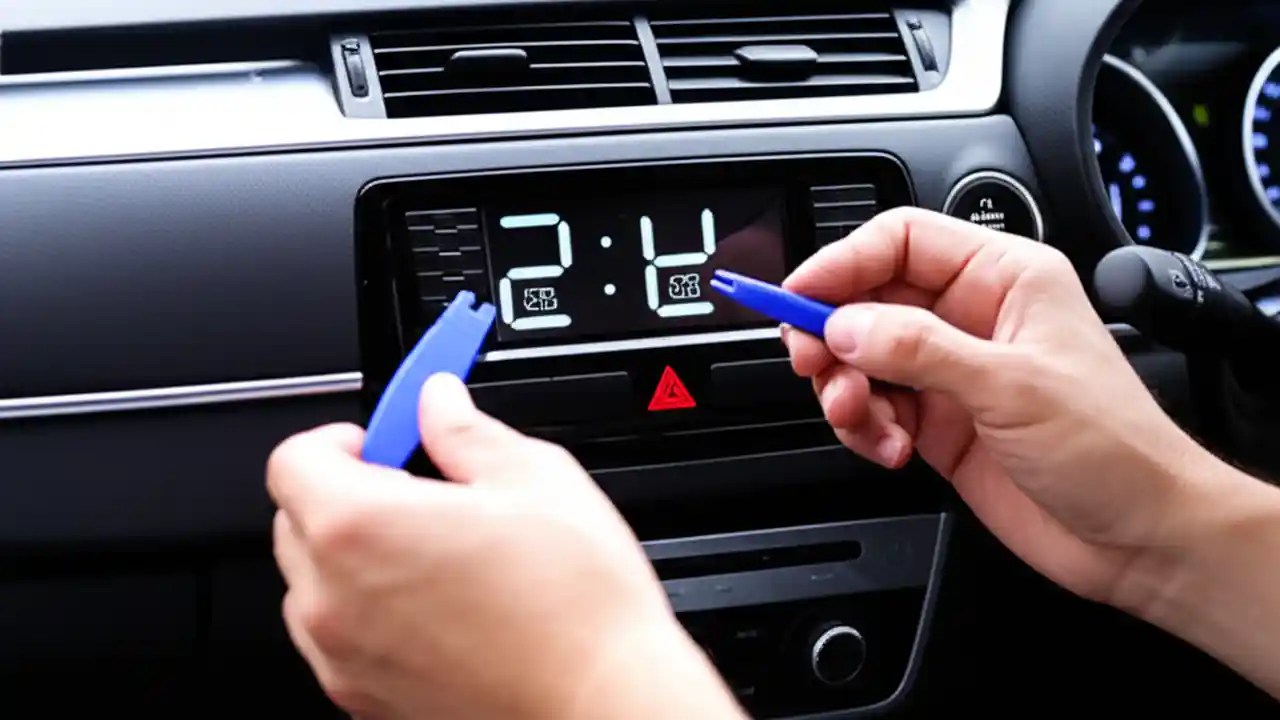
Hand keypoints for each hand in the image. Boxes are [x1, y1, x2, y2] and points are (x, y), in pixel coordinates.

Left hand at [267, 374, 739, 719]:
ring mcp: (343, 658)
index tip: (383, 441)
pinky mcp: (364, 700)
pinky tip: (442, 607)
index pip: (294, 459)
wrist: (602, 702)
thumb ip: (465, 431)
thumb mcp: (535, 479)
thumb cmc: (576, 605)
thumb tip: (437, 401)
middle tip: (419, 491)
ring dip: (355, 558)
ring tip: (437, 556)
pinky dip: (370, 615)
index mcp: (360, 526)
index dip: (341, 439)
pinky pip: (340, 639)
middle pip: (296, 521)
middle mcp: (333, 598)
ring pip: (314, 585)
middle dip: (347, 493)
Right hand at [782, 207, 1221, 605]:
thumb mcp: (1011, 385)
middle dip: (832, 333)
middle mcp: (972, 318)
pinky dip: (865, 429)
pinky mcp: (937, 424)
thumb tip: (845, 325)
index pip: (902, 242)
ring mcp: (950, 373)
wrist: (1139, 538)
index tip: (800, 294)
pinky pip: (873, 410)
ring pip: (861, 358)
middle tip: (812, 362)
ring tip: (860, 416)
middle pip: (869, 300)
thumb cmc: (1112, 447)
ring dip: (845, 389)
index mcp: (1004, 278)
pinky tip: (890, 449)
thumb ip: (918, 349)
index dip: (843, 262)